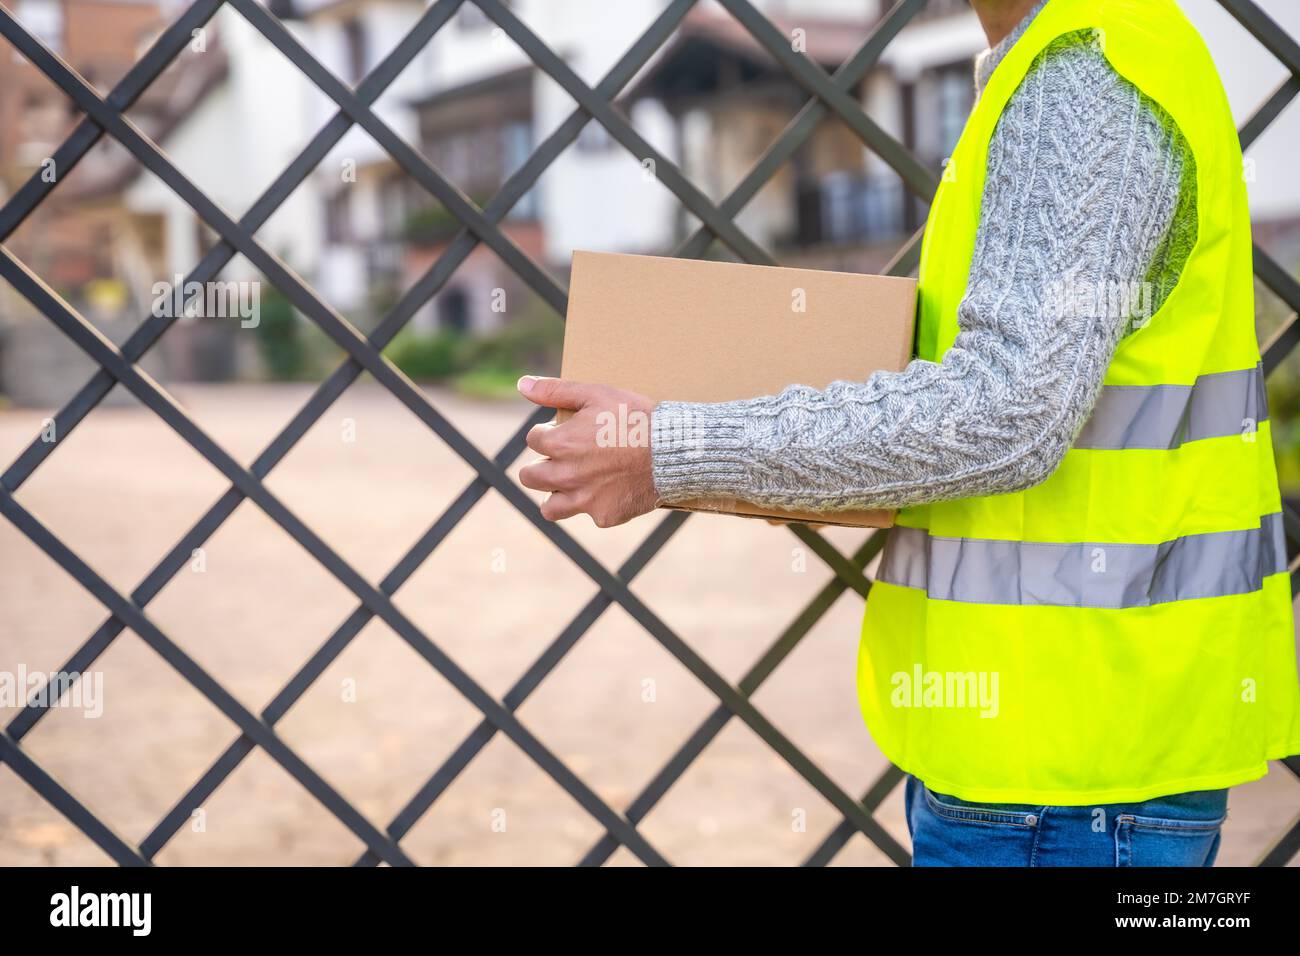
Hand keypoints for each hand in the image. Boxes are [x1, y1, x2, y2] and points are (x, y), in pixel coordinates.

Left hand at [516, 376, 658, 526]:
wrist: (673, 451)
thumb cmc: (636, 418)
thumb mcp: (596, 394)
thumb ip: (555, 390)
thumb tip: (523, 384)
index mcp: (559, 444)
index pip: (534, 440)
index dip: (549, 433)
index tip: (567, 431)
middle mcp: (565, 475)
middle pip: (530, 477)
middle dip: (542, 465)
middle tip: (565, 459)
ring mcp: (583, 499)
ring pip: (549, 508)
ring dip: (557, 494)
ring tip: (574, 483)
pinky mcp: (603, 515)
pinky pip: (589, 515)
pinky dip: (596, 504)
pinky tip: (610, 490)